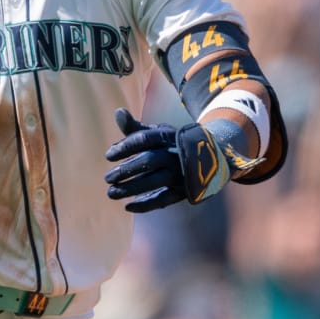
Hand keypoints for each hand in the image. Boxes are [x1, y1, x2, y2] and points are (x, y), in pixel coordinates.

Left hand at [104, 108, 227, 211]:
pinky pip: (165, 199)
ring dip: (131, 189)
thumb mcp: (157, 133)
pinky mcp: (184, 190)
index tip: (108, 155)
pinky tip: (128, 206)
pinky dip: (146, 204)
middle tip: (107, 178)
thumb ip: (135, 128)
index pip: (144, 139)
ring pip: (155, 181)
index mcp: (168, 136)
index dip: (125, 147)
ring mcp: (182, 173)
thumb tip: (118, 112)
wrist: (212, 158)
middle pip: (149, 161)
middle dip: (127, 170)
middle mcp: (176, 153)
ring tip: (111, 193)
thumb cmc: (172, 144)